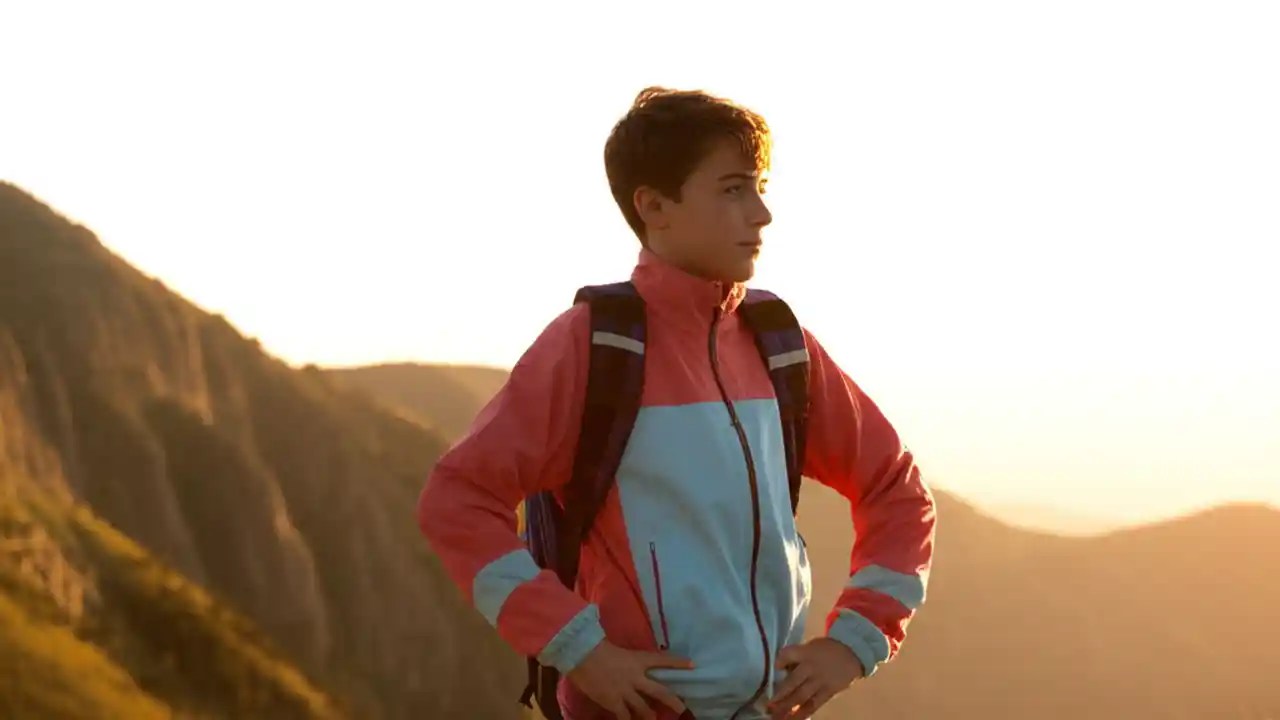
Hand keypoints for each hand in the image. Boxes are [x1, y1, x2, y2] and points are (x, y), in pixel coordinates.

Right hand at [566, 639, 693, 719]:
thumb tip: (620, 646)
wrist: (582, 654)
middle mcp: (636, 677)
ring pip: (643, 708)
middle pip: (659, 691)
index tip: (692, 665)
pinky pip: (624, 715)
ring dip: (649, 714)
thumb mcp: (613, 645)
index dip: (677, 663)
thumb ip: (622, 651)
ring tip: (653, 719)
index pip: (662, 660)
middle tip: (681, 708)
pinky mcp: (613, 702)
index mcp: (637, 659)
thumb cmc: (595, 645)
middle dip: (672, 701)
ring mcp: (625, 691)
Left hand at [767, 638, 864, 718]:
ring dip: (787, 708)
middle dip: (779, 695)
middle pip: (792, 682)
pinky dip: (803, 713)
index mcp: (805, 652)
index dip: (778, 662)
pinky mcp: (828, 692)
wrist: (853, 652)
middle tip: (768, 706)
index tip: (774, 669)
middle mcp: (811, 668)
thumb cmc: (827, 648)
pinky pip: (814, 705)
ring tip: (776, 716)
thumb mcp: (810, 646)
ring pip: (801, 697)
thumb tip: (782, 671)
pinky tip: (793, 719)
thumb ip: (797, 657)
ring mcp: (820, 681)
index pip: (787, 655)